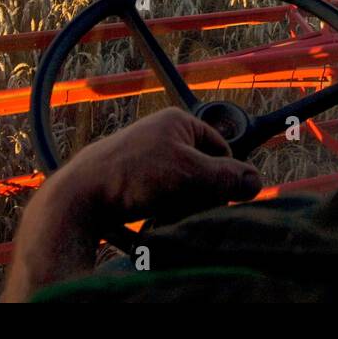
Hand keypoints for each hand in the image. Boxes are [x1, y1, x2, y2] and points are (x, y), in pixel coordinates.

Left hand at [79, 107, 262, 223]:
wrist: (80, 196)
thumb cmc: (134, 176)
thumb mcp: (190, 175)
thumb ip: (227, 177)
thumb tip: (257, 182)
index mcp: (177, 121)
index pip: (221, 147)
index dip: (225, 173)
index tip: (222, 197)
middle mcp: (161, 133)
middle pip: (202, 166)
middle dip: (201, 191)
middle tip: (190, 206)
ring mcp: (145, 154)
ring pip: (182, 183)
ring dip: (182, 202)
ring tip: (168, 213)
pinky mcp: (131, 175)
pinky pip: (161, 192)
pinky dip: (163, 206)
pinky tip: (154, 216)